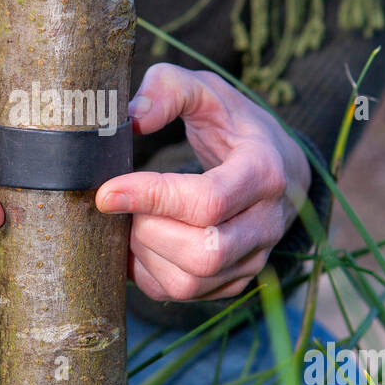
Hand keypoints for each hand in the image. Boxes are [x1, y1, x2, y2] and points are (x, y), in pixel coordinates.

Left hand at [95, 64, 312, 301]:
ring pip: (191, 282)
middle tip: (125, 205)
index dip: (151, 198)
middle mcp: (265, 223)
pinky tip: (140, 242)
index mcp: (263, 171)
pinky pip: (183, 295)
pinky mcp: (234, 281)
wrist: (278, 166)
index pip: (207, 201)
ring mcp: (253, 258)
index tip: (107, 191)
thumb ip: (168, 89)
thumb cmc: (233, 125)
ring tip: (132, 221)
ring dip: (145, 255)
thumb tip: (134, 118)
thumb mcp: (206, 91)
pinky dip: (148, 274)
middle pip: (204, 253)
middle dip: (149, 231)